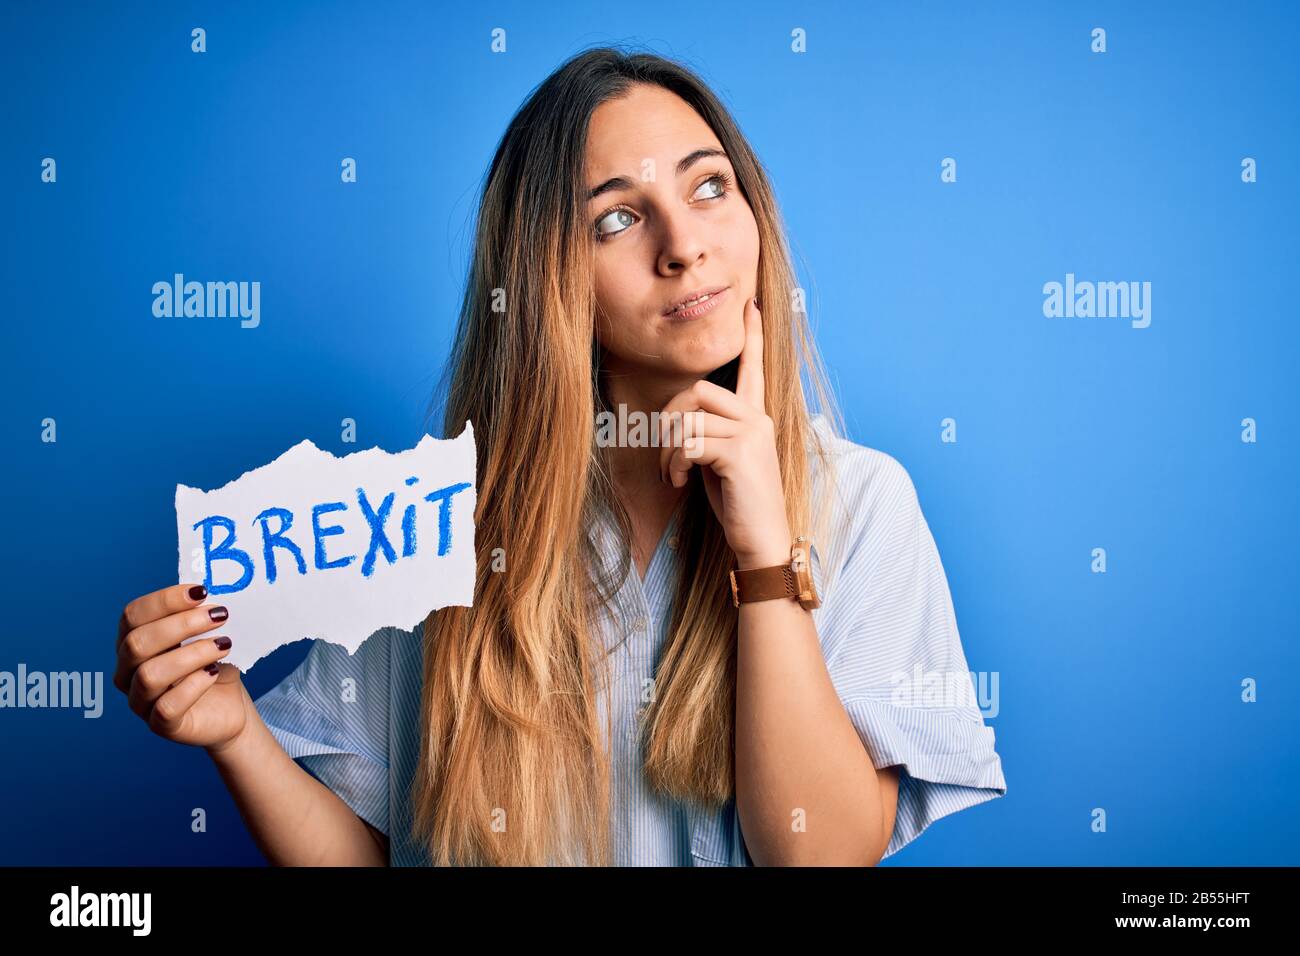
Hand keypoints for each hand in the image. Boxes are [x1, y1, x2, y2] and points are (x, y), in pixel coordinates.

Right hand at [114, 583, 251, 751]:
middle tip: (220, 615)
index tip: (202, 591)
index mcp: (132, 642)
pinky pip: (167, 707)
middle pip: (136, 643)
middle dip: (181, 624)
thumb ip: (201, 617)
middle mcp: (127, 672)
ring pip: (150, 674)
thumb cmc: (214, 665)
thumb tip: (212, 595)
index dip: (164, 600)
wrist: (230, 708)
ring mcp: (140, 701)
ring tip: (224, 644)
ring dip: (191, 654)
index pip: (132, 615)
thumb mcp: (207, 636)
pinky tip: (214, 673)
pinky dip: (193, 686)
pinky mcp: (161, 725)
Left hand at [657, 295, 792, 568]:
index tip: (750, 305)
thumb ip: (708, 433)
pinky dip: (676, 464)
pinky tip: (682, 483)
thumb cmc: (737, 502)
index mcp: (755, 418)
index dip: (751, 336)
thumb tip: (676, 422)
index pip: (754, 368)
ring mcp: (752, 434)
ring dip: (668, 452)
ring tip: (675, 476)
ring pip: (687, 420)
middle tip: (667, 456)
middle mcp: (758, 419)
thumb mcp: (719, 460)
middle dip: (669, 420)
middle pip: (698, 390)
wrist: (762, 539)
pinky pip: (689, 443)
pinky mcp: (740, 454)